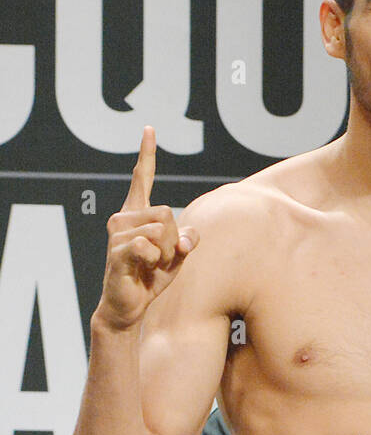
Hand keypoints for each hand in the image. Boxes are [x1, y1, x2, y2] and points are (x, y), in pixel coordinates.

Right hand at [96, 126, 198, 330]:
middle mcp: (123, 218)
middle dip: (174, 239)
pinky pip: (149, 246)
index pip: (141, 179)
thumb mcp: (177, 256)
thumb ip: (188, 239)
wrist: (129, 306)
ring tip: (152, 266)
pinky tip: (144, 269)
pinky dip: (155, 261)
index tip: (149, 129)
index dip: (146, 154)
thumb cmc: (151, 277)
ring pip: (162, 230)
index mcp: (137, 214)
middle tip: (162, 258)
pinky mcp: (117, 251)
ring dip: (166, 253)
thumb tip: (187, 240)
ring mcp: (118, 234)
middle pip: (167, 212)